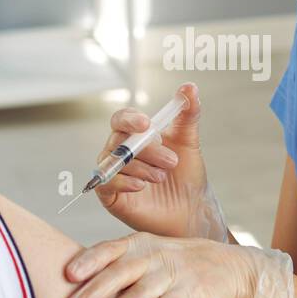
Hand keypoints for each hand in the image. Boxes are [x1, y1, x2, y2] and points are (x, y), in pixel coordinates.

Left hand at [63, 231, 293, 297]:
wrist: (228, 270)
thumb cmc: (175, 266)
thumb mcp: (148, 255)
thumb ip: (116, 265)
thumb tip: (72, 287)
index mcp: (139, 244)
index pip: (109, 249)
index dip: (88, 261)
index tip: (66, 275)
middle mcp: (153, 257)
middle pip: (118, 273)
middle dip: (92, 292)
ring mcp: (171, 276)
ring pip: (136, 295)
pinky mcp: (187, 297)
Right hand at [89, 83, 228, 240]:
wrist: (191, 210)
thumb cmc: (187, 176)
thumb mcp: (189, 142)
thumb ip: (188, 114)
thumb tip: (190, 86)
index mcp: (135, 136)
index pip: (122, 119)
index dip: (130, 119)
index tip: (147, 124)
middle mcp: (120, 152)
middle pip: (120, 141)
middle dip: (147, 150)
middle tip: (171, 161)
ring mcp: (114, 173)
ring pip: (115, 161)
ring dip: (142, 168)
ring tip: (162, 177)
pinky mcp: (111, 196)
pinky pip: (106, 183)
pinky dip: (125, 182)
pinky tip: (141, 186)